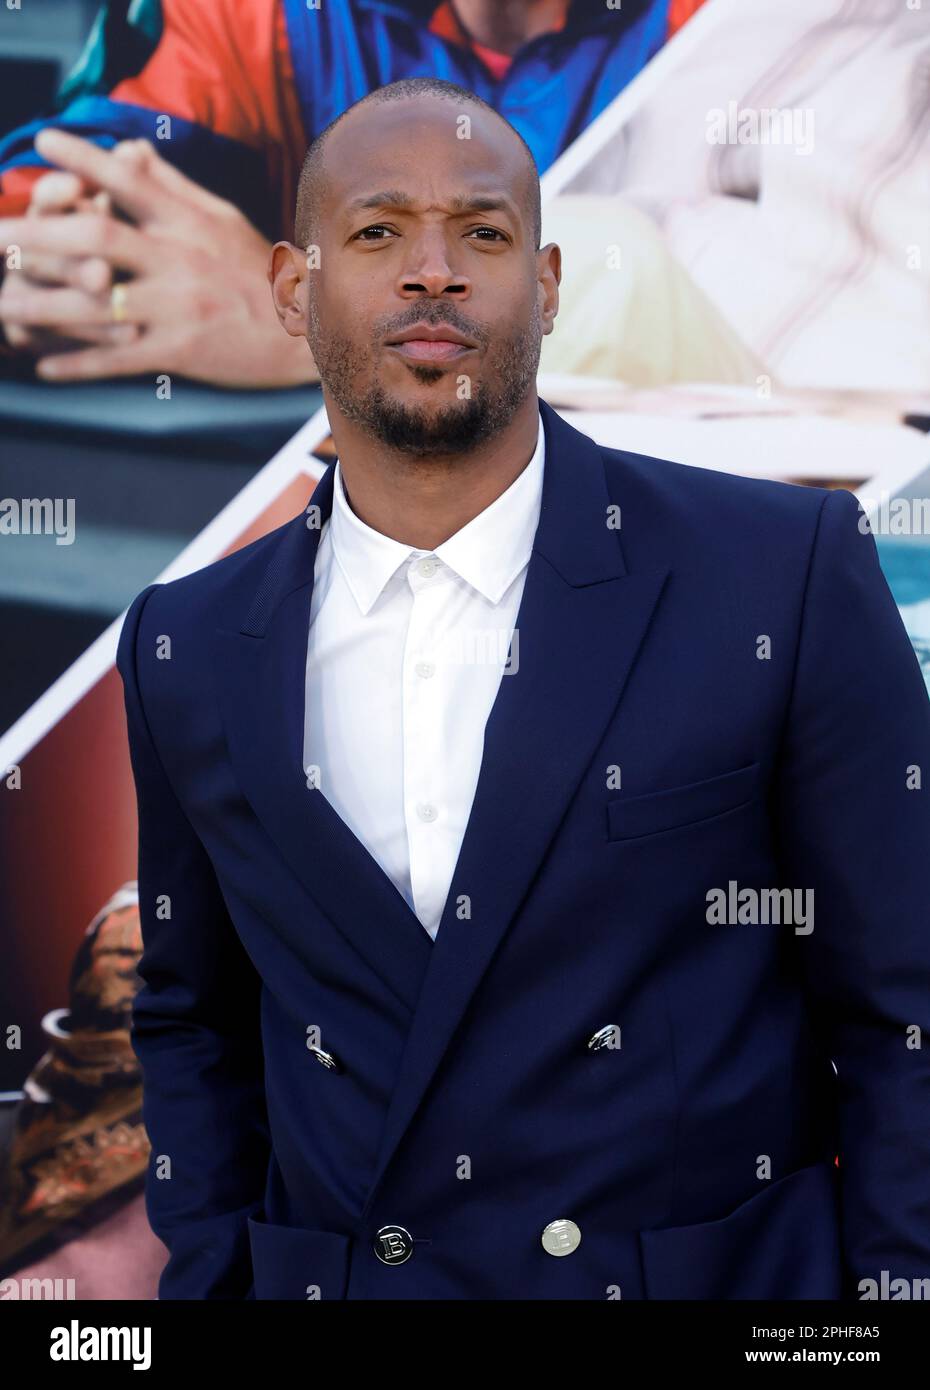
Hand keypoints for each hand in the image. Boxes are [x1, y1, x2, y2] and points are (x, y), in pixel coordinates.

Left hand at [0, 129, 317, 386]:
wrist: (307, 335)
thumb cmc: (262, 274)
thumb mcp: (223, 219)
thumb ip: (172, 186)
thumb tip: (129, 151)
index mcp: (187, 224)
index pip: (129, 181)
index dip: (84, 158)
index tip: (43, 142)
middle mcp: (179, 261)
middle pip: (97, 240)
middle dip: (39, 237)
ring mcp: (178, 309)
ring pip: (99, 304)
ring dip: (43, 306)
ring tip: (3, 305)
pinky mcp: (182, 352)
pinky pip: (121, 357)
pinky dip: (79, 364)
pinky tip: (44, 365)